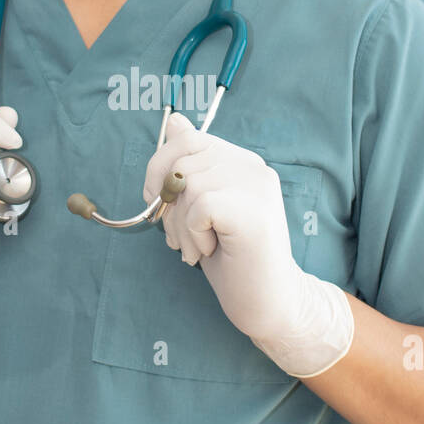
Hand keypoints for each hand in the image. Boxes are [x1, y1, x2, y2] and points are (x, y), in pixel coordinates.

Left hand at [142, 112, 353, 376]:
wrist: (267, 302)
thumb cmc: (232, 259)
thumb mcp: (203, 208)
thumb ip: (191, 167)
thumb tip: (175, 120)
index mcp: (243, 163)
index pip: (188, 138)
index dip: (159, 166)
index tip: (156, 200)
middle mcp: (254, 168)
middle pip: (182, 161)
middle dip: (167, 203)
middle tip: (180, 237)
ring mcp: (258, 188)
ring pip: (187, 185)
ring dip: (180, 225)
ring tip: (199, 249)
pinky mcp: (254, 212)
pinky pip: (199, 206)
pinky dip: (193, 234)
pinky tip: (209, 252)